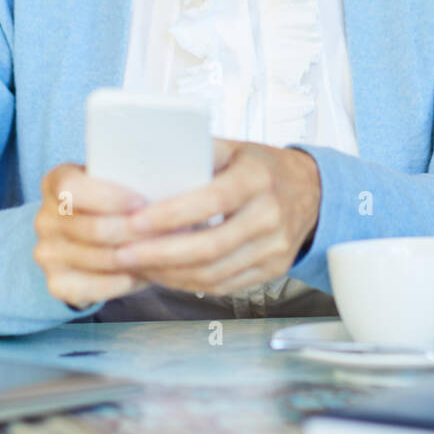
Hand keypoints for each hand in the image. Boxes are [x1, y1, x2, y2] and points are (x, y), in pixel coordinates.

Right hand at [33, 163, 151, 309]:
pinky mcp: (56, 284)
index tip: (142, 202)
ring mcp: (47, 253)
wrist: (87, 238)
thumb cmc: (110, 201)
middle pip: (93, 228)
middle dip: (135, 231)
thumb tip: (162, 187)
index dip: (107, 197)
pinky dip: (124, 282)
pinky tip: (145, 273)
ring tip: (164, 251)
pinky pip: (95, 288)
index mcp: (55, 183)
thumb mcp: (113, 180)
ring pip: (99, 259)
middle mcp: (44, 219)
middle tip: (167, 232)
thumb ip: (127, 179)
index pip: (70, 188)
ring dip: (136, 257)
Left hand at [111, 139, 321, 296]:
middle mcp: (270, 216)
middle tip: (123, 253)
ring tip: (136, 266)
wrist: (311, 192)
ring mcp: (274, 248)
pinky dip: (189, 283)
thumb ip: (197, 153)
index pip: (212, 200)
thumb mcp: (234, 148)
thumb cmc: (262, 167)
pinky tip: (164, 274)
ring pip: (215, 272)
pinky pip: (224, 285)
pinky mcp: (272, 270)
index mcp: (258, 179)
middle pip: (211, 246)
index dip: (172, 214)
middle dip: (160, 253)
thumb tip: (148, 159)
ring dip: (169, 274)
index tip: (135, 221)